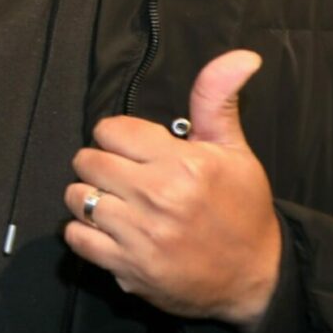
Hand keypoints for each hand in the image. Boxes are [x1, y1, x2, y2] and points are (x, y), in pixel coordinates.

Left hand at [63, 51, 279, 332]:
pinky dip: (84, 233)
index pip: (110, 130)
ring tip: (116, 203)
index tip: (135, 150)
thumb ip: (217, 100)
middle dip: (101, 164)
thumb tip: (242, 55)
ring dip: (89, 198)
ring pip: (76, 197)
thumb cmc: (243, 208)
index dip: (118, 137)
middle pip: (87, 161)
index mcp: (183, 164)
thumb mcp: (235, 151)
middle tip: (123, 176)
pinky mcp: (129, 268)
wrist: (257, 277)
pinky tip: (109, 231)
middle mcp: (159, 198)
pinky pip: (76, 238)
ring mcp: (141, 236)